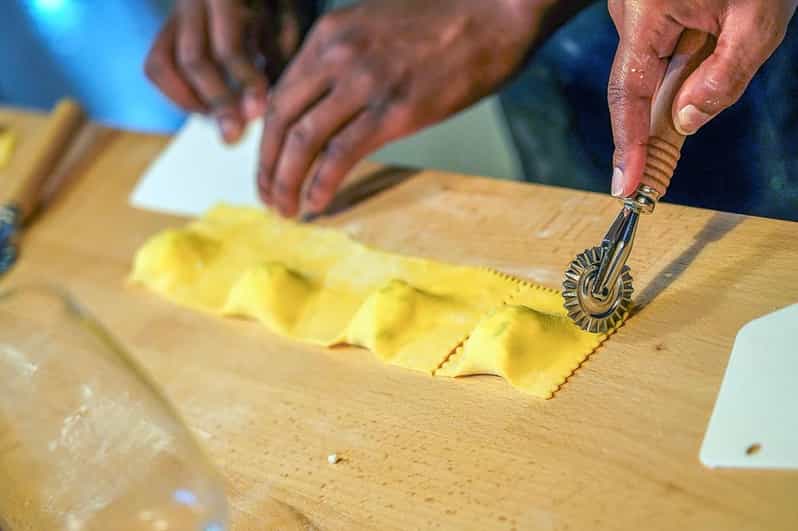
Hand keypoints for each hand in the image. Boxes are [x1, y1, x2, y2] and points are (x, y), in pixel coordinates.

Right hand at [144, 0, 308, 142]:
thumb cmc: (268, 8)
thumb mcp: (279, 19)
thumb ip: (279, 49)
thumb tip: (272, 100)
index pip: (228, 47)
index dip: (243, 83)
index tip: (258, 111)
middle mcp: (192, 2)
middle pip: (193, 60)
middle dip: (217, 102)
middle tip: (233, 135)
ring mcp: (174, 16)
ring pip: (163, 66)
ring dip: (192, 101)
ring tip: (221, 119)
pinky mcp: (164, 32)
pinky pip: (156, 67)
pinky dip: (177, 94)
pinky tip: (205, 109)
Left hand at [257, 0, 586, 216]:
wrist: (497, 9)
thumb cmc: (446, 18)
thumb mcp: (378, 26)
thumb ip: (346, 60)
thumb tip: (332, 103)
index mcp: (329, 34)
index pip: (281, 93)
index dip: (267, 137)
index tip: (268, 163)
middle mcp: (336, 56)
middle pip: (281, 120)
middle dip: (267, 165)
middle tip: (266, 196)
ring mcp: (364, 83)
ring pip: (303, 141)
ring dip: (286, 182)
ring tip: (284, 209)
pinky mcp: (395, 111)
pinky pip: (341, 155)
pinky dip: (321, 184)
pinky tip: (316, 203)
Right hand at [607, 0, 797, 196]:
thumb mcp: (759, 19)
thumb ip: (724, 76)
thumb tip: (687, 122)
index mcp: (648, 11)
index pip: (627, 93)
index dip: (626, 144)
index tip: (624, 187)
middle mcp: (629, 11)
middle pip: (637, 84)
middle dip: (662, 115)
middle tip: (670, 160)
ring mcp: (633, 9)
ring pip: (649, 68)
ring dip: (681, 80)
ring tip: (725, 40)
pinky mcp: (645, 8)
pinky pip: (655, 50)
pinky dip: (680, 64)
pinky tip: (712, 38)